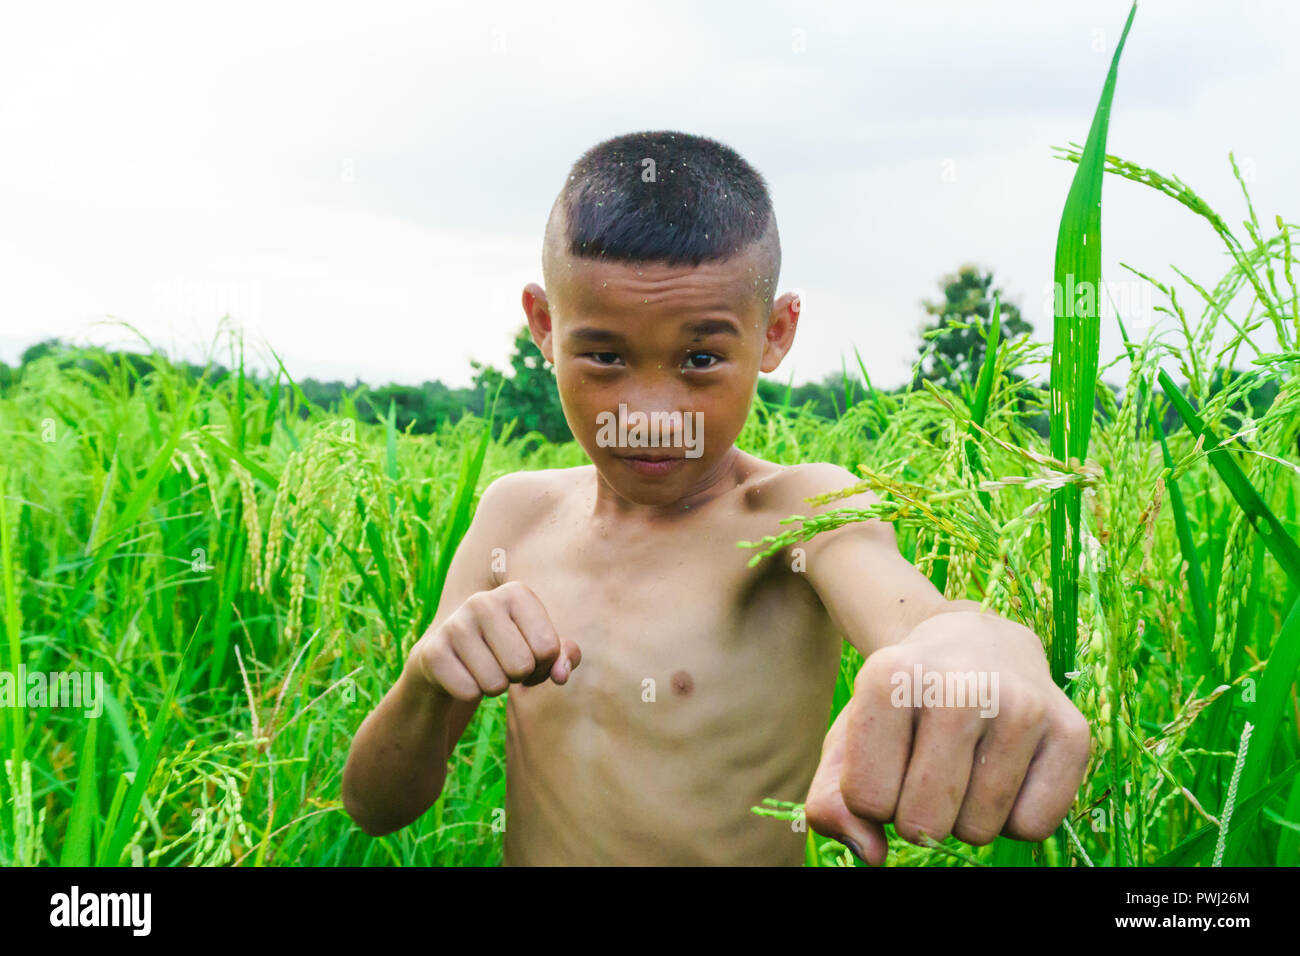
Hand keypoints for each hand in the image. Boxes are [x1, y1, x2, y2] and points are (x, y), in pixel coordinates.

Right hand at [407, 581, 580, 700]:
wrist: (449, 658)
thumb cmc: (507, 650)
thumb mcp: (541, 648)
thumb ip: (565, 657)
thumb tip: (560, 675)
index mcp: (515, 593)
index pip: (549, 648)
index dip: (544, 665)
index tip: (530, 657)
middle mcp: (482, 601)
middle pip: (522, 666)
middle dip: (518, 677)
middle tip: (505, 666)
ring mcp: (454, 624)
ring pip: (495, 683)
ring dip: (494, 687)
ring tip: (484, 669)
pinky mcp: (431, 651)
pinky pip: (468, 693)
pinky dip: (470, 694)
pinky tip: (464, 675)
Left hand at [804, 610, 1090, 863]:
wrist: (978, 644)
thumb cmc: (904, 706)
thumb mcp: (849, 739)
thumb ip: (829, 801)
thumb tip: (870, 854)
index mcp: (889, 676)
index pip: (866, 799)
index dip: (872, 797)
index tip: (886, 760)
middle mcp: (960, 685)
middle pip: (922, 822)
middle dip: (916, 816)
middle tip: (926, 769)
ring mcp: (1022, 705)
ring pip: (979, 831)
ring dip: (964, 818)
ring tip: (966, 764)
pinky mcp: (1071, 731)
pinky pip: (1033, 828)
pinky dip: (1013, 817)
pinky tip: (1005, 770)